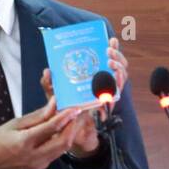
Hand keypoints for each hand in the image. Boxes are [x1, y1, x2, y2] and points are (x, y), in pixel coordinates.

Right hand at [0, 95, 82, 168]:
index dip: (65, 116)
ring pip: (62, 148)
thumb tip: (53, 105)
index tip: (75, 107)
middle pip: (64, 142)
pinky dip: (61, 140)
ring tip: (71, 119)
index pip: (51, 128)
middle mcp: (34, 155)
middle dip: (73, 126)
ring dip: (69, 133)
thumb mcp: (13, 124)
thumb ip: (36, 117)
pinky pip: (56, 152)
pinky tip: (60, 130)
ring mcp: (39, 163)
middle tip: (77, 113)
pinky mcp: (41, 166)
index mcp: (24, 142)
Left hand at [39, 38, 127, 157]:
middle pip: (119, 65)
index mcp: (94, 75)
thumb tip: (47, 71)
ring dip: (119, 68)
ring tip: (110, 64)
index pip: (108, 58)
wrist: (68, 129)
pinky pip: (117, 92)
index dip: (113, 48)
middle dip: (117, 56)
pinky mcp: (108, 104)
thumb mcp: (54, 93)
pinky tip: (113, 80)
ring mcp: (107, 92)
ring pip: (122, 77)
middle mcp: (104, 82)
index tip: (112, 39)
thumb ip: (49, 83)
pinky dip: (116, 85)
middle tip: (108, 52)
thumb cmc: (63, 108)